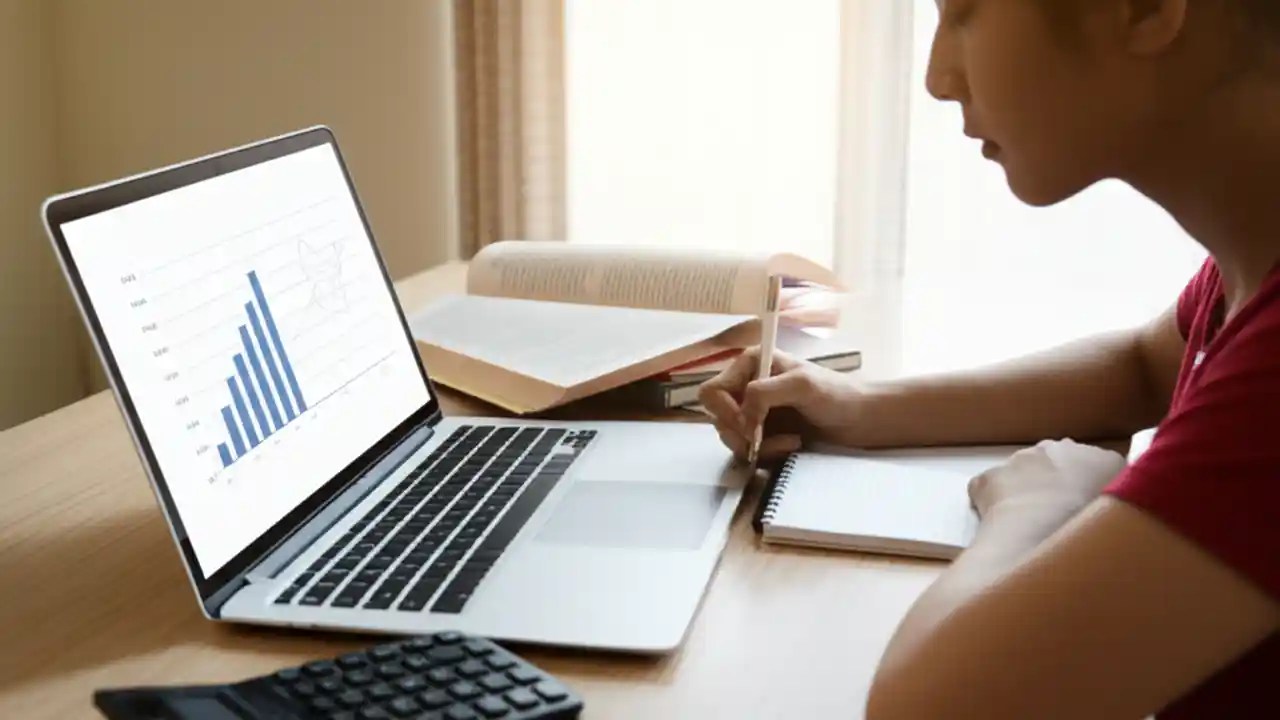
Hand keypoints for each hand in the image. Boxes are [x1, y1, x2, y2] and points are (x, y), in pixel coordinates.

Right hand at [697, 347, 862, 461]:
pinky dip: (767, 454)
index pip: (712, 391)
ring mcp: (753, 413)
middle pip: (716, 418)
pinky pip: (747, 452)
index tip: (748, 425)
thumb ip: (765, 392)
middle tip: (764, 439)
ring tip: (789, 442)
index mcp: (749, 365)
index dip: (724, 412)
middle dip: (740, 434)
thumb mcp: (801, 385)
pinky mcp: (763, 435)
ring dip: (758, 446)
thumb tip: (741, 413)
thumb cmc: (837, 394)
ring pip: (730, 439)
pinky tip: (791, 446)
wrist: (862, 419)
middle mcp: (746, 386)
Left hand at [968, 439, 1126, 519]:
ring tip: (1031, 525)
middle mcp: (1056, 449)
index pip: (1096, 466)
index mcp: (1097, 457)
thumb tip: (1126, 504)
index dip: (1090, 488)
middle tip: (1059, 517)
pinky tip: (1002, 524)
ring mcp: (1017, 461)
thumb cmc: (1094, 525)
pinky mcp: (987, 479)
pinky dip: (992, 503)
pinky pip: (989, 489)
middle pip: (1057, 464)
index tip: (1088, 508)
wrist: (1044, 530)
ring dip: (1025, 493)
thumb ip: (1128, 501)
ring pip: (1022, 474)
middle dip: (1056, 485)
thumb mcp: (1130, 512)